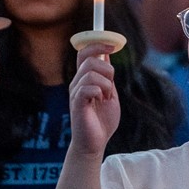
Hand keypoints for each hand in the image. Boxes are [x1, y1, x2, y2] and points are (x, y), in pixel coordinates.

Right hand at [68, 43, 119, 157]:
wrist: (94, 144)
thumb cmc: (102, 120)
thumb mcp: (109, 93)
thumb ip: (107, 76)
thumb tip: (106, 54)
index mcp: (84, 78)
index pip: (84, 52)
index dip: (97, 44)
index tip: (113, 44)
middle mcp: (77, 82)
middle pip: (88, 58)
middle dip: (106, 68)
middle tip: (111, 85)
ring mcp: (76, 92)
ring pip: (91, 73)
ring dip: (105, 84)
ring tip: (106, 98)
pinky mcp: (77, 104)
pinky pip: (88, 88)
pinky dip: (99, 92)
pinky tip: (101, 101)